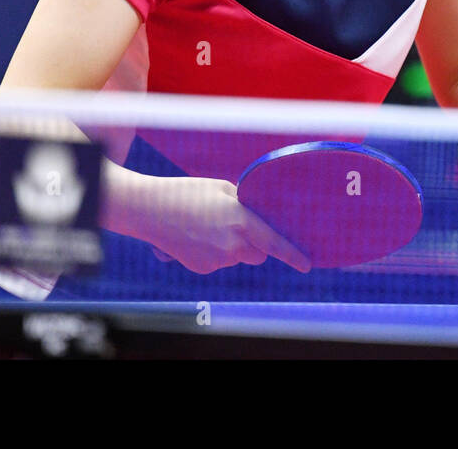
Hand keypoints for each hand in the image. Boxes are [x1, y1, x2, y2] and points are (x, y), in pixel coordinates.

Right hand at [118, 174, 311, 274]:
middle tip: (237, 227)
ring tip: (207, 227)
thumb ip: (243, 203)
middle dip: (255, 244)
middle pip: (257, 254)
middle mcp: (231, 244)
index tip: (306, 264)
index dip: (292, 254)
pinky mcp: (203, 268)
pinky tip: (197, 237)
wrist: (151, 210)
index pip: (273, 243)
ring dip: (231, 247)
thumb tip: (257, 213)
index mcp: (239, 220)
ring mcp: (216, 259)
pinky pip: (219, 262)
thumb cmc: (187, 193)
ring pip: (236, 258)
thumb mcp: (221, 188)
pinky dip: (214, 253)